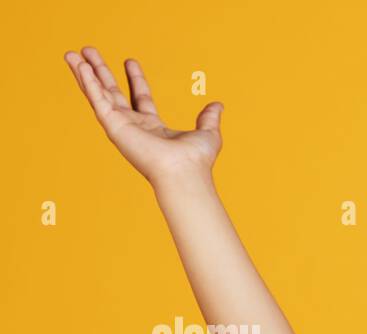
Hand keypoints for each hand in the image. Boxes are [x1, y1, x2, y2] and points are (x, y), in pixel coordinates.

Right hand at [64, 46, 222, 185]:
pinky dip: (87, 83)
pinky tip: (79, 66)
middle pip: (113, 92)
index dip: (136, 79)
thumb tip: (218, 105)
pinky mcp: (114, 126)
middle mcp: (135, 126)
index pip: (142, 98)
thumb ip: (209, 118)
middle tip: (90, 52)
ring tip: (72, 54)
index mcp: (154, 127)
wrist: (185, 172)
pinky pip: (97, 100)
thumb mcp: (207, 133)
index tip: (130, 61)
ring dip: (84, 73)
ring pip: (99, 94)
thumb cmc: (196, 161)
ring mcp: (122, 126)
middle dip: (101, 72)